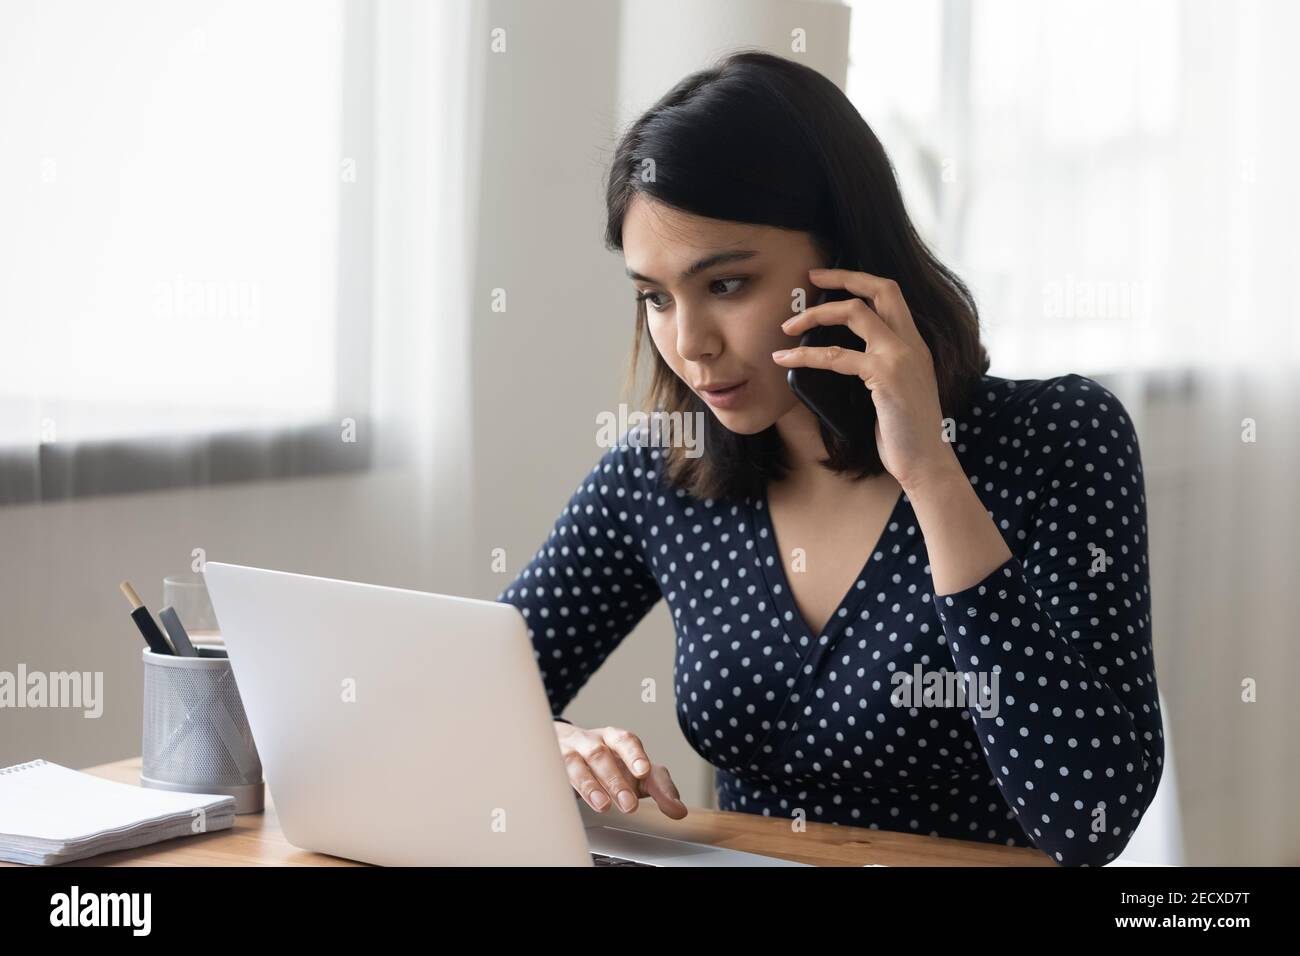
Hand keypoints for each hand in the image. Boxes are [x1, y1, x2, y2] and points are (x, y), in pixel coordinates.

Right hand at [554, 721, 688, 819]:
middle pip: (602, 755)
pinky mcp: (552, 767)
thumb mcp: (635, 772)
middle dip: (616, 780)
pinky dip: (562, 786)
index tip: (644, 772)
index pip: (628, 742)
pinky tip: (569, 799)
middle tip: (630, 804)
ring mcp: (569, 753)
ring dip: (591, 785)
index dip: (635, 755)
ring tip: (603, 805)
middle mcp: (592, 742)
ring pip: (577, 764)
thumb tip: (679, 810)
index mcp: (615, 739)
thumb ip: (659, 788)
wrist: (565, 747)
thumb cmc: (607, 761)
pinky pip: (553, 774)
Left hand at [772, 268, 963, 492]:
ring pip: (853, 314)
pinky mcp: (885, 376)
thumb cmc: (906, 434)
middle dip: (842, 277)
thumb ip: (876, 369)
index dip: (860, 280)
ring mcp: (900, 357)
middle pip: (879, 289)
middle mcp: (911, 343)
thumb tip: (836, 358)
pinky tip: (787, 360)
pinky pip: (837, 356)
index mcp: (915, 344)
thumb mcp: (894, 392)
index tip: (828, 279)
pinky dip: (806, 355)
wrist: (926, 463)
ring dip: (814, 315)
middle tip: (810, 278)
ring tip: (787, 327)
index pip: (891, 295)